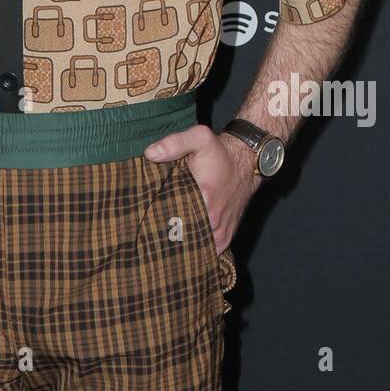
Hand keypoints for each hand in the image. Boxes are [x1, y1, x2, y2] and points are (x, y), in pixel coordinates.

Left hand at [144, 125, 261, 254]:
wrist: (247, 163)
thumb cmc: (221, 152)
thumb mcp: (200, 137)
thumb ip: (174, 143)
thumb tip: (150, 153)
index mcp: (203, 199)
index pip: (170, 221)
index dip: (154, 221)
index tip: (142, 218)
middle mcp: (213, 221)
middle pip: (179, 238)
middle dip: (163, 236)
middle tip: (147, 231)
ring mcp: (220, 234)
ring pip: (193, 248)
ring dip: (178, 245)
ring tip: (160, 240)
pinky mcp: (224, 239)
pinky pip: (205, 253)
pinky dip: (193, 250)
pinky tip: (179, 245)